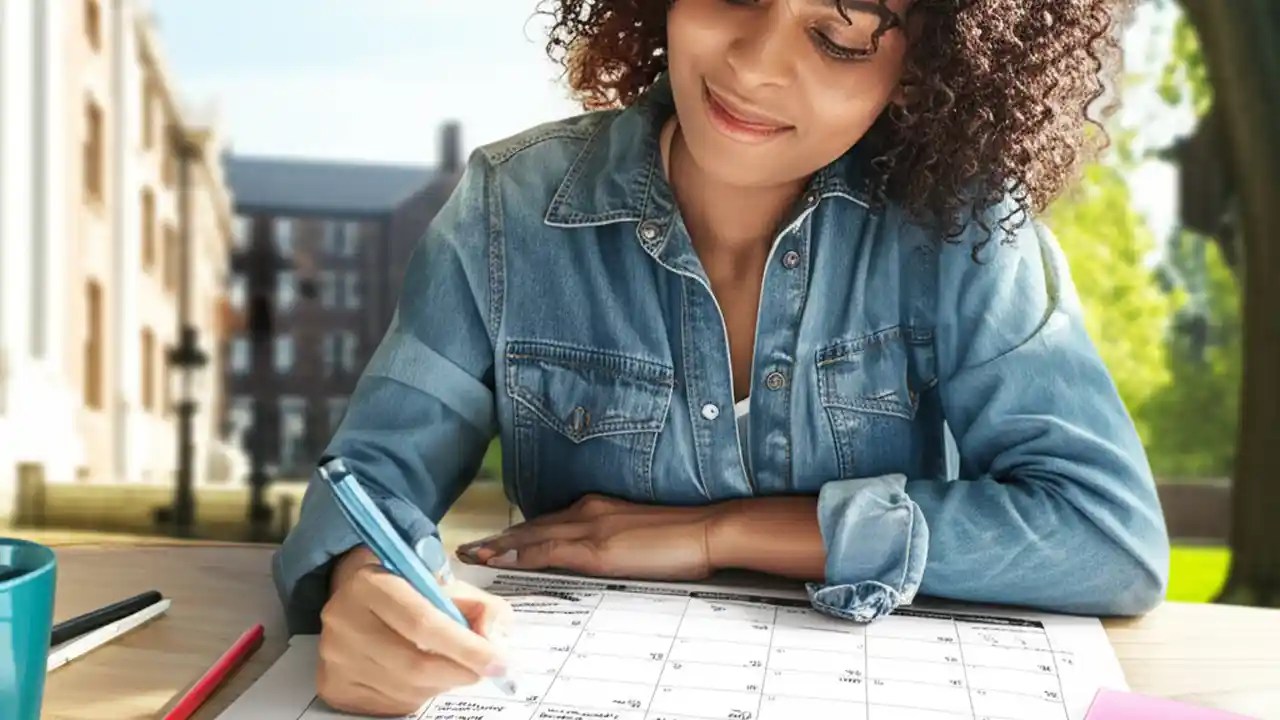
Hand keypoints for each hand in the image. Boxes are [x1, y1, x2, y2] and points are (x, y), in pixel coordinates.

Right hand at [317, 546, 512, 716]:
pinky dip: (418, 696)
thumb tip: (494, 640)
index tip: (499, 663)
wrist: (358, 598)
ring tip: (447, 666)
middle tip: (482, 671)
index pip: (423, 622)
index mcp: (371, 582)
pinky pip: (390, 704)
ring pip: (405, 689)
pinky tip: (422, 677)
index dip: (465, 647)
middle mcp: (344, 619)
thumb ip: (481, 606)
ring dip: (440, 683)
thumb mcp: (448, 584)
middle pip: (414, 664)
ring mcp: (334, 656)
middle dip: (458, 672)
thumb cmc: (409, 590)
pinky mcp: (332, 685)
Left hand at [455, 494, 729, 580]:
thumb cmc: (681, 537)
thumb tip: (595, 556)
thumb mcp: (636, 536)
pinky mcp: (597, 547)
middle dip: (498, 537)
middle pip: (532, 526)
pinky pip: (549, 550)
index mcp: (597, 508)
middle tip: (469, 547)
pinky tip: (501, 559)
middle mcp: (587, 512)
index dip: (517, 532)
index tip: (494, 540)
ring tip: (473, 554)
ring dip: (499, 545)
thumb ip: (609, 541)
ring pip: (532, 535)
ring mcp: (590, 528)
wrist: (706, 530)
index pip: (547, 522)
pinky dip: (521, 553)